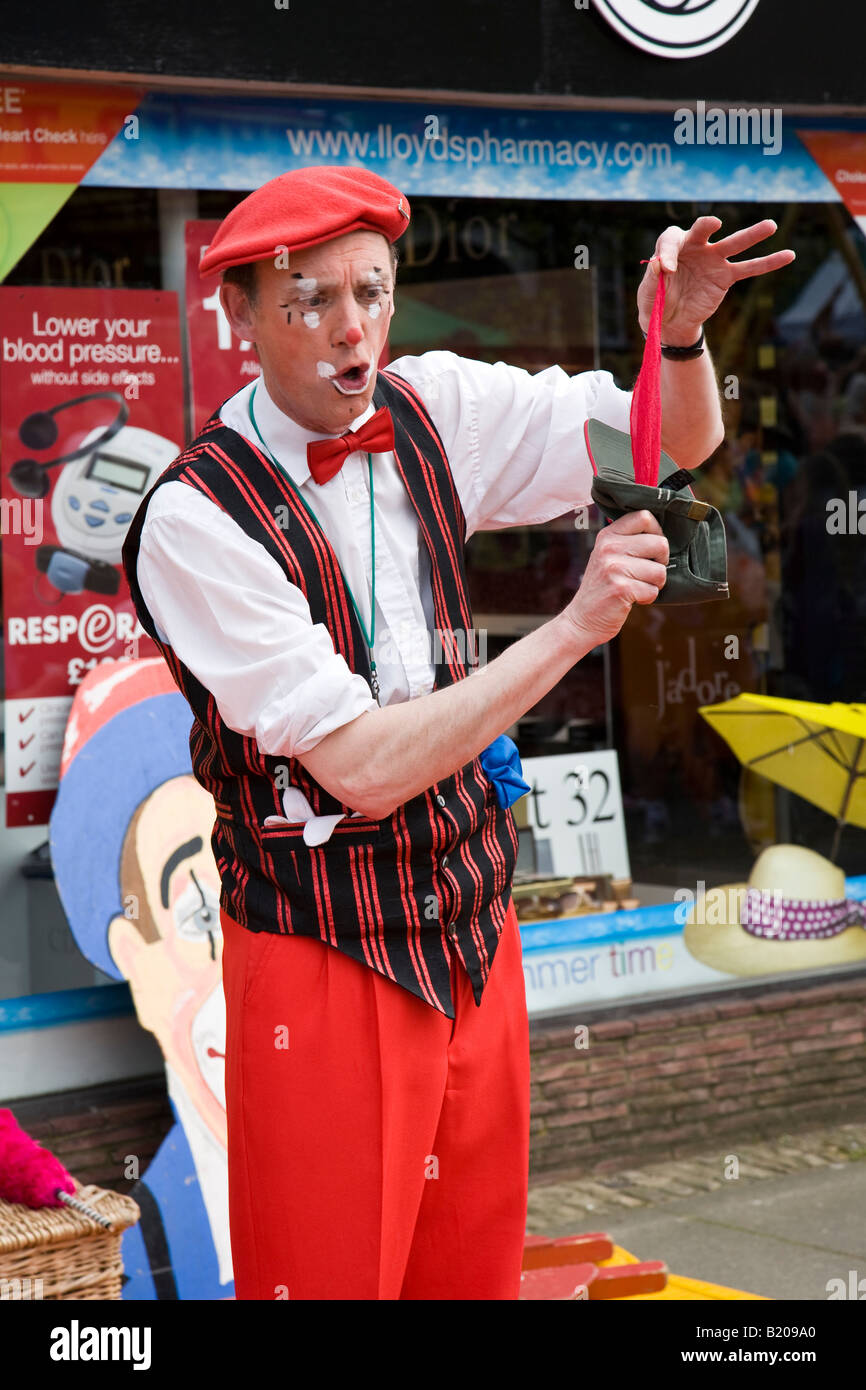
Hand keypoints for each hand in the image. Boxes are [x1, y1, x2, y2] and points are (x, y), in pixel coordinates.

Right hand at [563, 511, 668, 649]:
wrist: (583, 619)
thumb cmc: (603, 587)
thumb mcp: (608, 556)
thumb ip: (628, 541)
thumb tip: (661, 532)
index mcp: (608, 535)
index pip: (644, 517)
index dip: (657, 532)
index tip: (652, 548)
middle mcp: (609, 548)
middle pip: (660, 544)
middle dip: (661, 562)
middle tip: (647, 572)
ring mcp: (614, 568)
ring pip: (660, 571)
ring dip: (654, 584)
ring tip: (637, 586)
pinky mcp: (620, 589)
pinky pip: (653, 590)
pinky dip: (647, 598)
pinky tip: (632, 598)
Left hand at [637, 216, 795, 345]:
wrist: (671, 323)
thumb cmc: (655, 304)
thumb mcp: (648, 295)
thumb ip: (652, 278)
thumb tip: (660, 264)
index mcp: (672, 247)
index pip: (671, 239)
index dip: (669, 252)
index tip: (667, 270)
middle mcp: (695, 247)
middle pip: (702, 230)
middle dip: (706, 225)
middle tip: (713, 223)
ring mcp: (713, 260)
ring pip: (734, 244)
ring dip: (752, 234)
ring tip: (771, 225)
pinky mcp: (726, 276)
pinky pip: (749, 268)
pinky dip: (768, 262)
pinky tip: (788, 255)